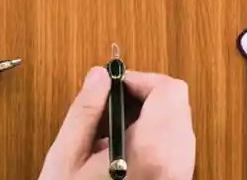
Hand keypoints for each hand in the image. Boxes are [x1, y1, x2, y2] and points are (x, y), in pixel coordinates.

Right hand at [40, 68, 195, 179]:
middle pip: (178, 105)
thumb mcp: (66, 160)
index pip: (169, 90)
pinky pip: (177, 148)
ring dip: (150, 118)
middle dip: (145, 97)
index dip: (140, 79)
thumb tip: (98, 78)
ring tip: (109, 137)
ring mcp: (181, 176)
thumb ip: (84, 113)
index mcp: (152, 151)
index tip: (112, 85)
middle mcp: (176, 163)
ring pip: (179, 126)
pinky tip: (122, 156)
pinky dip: (154, 140)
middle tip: (108, 108)